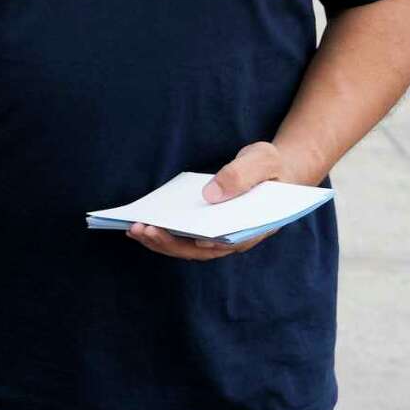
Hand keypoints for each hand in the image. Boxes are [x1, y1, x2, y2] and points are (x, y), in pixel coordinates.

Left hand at [128, 141, 291, 260]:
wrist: (276, 170)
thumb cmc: (271, 166)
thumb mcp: (263, 160)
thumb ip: (241, 174)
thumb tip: (211, 194)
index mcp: (255, 227)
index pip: (228, 243)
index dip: (204, 244)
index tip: (182, 237)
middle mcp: (236, 238)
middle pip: (200, 249)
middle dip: (170, 242)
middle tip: (142, 230)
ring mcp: (220, 236)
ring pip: (188, 247)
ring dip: (161, 241)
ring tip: (134, 228)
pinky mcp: (207, 229)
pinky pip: (182, 236)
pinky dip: (162, 233)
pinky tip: (140, 224)